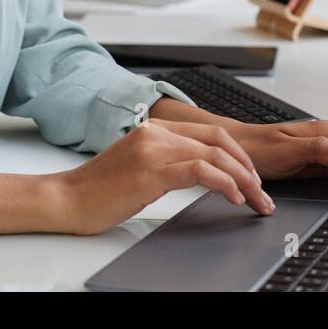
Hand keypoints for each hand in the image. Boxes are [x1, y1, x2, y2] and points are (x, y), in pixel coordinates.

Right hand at [55, 118, 275, 235]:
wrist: (65, 200)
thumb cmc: (98, 191)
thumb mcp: (137, 167)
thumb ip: (166, 161)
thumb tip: (201, 174)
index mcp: (154, 128)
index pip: (210, 133)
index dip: (238, 154)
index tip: (252, 177)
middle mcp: (156, 132)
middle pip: (219, 141)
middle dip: (249, 167)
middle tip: (262, 192)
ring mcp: (153, 149)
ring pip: (216, 155)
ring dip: (244, 180)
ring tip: (256, 200)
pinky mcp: (151, 171)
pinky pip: (201, 171)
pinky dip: (225, 183)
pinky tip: (234, 197)